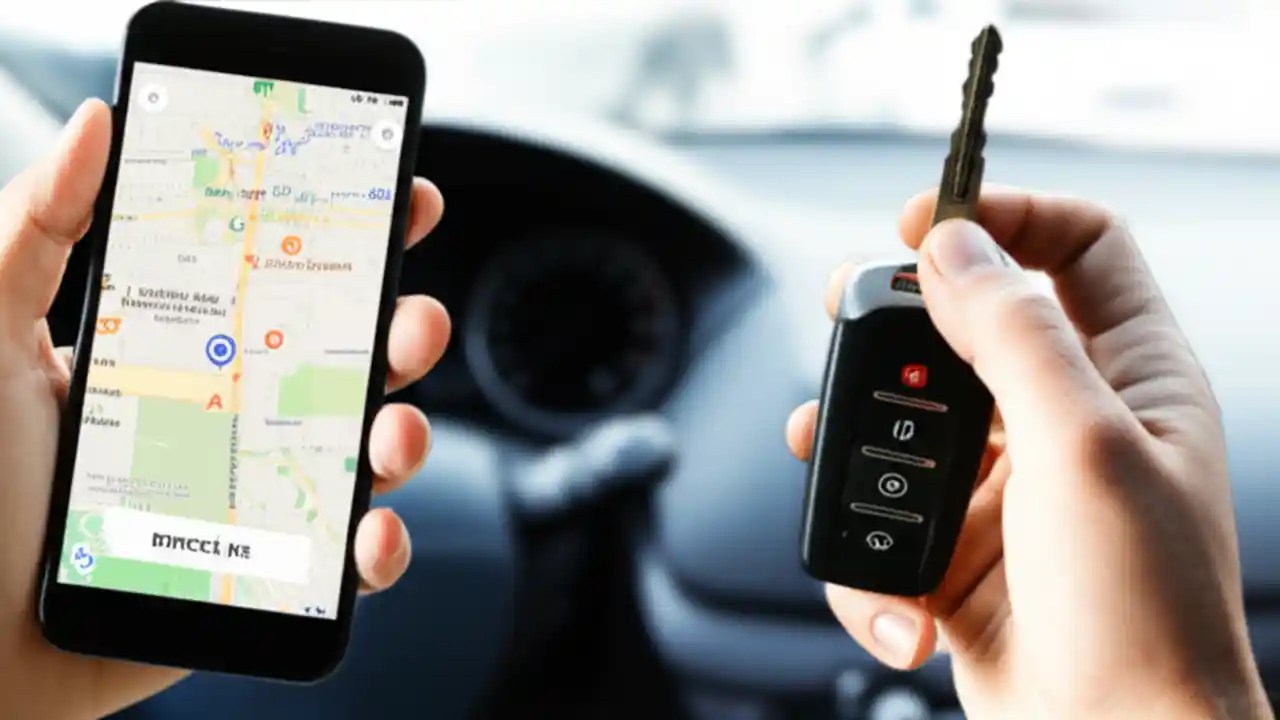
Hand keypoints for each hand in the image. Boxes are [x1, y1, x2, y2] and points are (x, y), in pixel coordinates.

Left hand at [0, 100, 450, 716]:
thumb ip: (39, 226)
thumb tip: (99, 119)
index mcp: (179, 352)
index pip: (282, 283)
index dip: (350, 240)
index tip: (399, 201)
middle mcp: (229, 419)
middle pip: (345, 365)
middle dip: (403, 331)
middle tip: (412, 318)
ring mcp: (255, 499)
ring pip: (363, 455)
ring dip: (405, 434)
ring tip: (391, 434)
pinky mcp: (267, 578)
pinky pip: (346, 559)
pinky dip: (380, 546)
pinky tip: (370, 530)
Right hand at [786, 188, 1271, 718]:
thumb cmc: (1141, 614)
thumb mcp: (1082, 447)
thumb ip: (1015, 333)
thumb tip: (954, 245)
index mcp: (1130, 375)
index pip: (1078, 245)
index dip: (1004, 215)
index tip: (920, 227)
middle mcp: (1066, 419)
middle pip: (966, 321)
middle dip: (896, 322)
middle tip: (845, 317)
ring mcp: (1008, 485)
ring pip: (905, 418)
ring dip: (854, 442)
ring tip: (826, 458)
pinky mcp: (957, 547)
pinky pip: (884, 516)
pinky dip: (871, 558)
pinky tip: (904, 600)